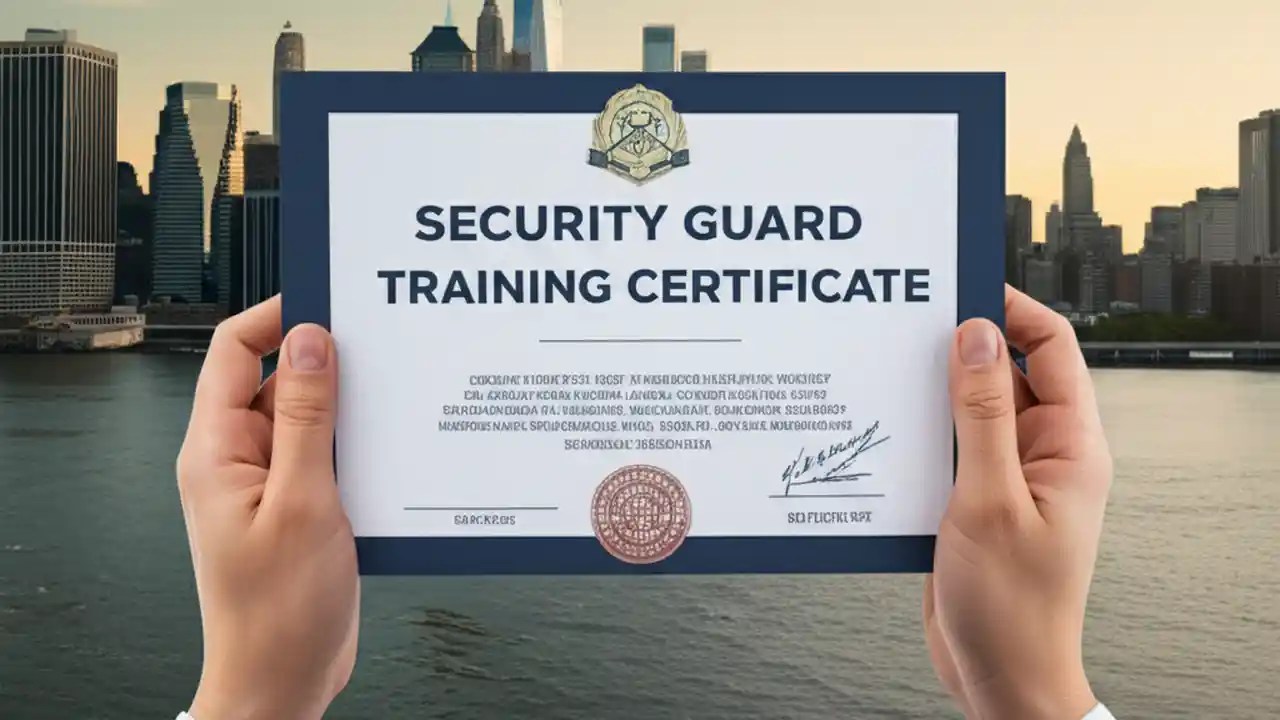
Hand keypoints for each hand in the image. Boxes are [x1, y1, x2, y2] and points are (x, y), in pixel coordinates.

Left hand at [177, 297, 357, 719]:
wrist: (283, 680)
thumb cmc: (277, 612)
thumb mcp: (302, 502)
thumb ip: (309, 418)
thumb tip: (311, 342)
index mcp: (217, 451)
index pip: (234, 351)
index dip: (278, 316)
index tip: (328, 300)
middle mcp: (240, 459)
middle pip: (280, 380)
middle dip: (329, 364)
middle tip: (380, 351)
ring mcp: (272, 483)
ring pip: (312, 418)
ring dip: (350, 409)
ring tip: (392, 406)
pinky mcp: (302, 506)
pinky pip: (329, 454)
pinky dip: (359, 447)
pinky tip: (392, 451)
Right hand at [925, 286, 1111, 718]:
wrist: (1000, 678)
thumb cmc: (1011, 608)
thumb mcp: (989, 502)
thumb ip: (981, 415)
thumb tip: (976, 336)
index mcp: (1069, 446)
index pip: (1051, 347)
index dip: (1010, 309)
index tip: (961, 286)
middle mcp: (1041, 453)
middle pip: (1005, 370)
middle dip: (958, 345)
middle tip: (906, 323)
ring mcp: (1005, 476)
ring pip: (968, 408)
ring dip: (930, 390)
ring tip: (884, 370)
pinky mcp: (972, 500)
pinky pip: (947, 446)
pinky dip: (916, 432)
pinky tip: (880, 428)